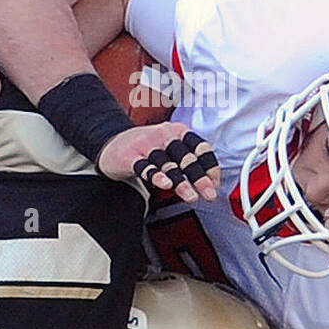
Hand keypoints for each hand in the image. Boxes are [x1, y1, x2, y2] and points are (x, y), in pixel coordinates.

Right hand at [98, 122, 220, 203]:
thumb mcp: (171, 146)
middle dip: (200, 178)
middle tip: (209, 194)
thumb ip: (190, 160)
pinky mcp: (130, 157)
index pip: (201, 148)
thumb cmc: (147, 147)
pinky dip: (156, 176)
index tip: (215, 184)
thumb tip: (212, 182)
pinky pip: (145, 167)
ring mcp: (146, 145)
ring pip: (168, 165)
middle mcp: (164, 136)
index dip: (210, 167)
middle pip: (186, 158)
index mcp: (179, 131)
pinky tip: (165, 185)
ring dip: (182, 183)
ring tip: (191, 197)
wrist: (113, 143)